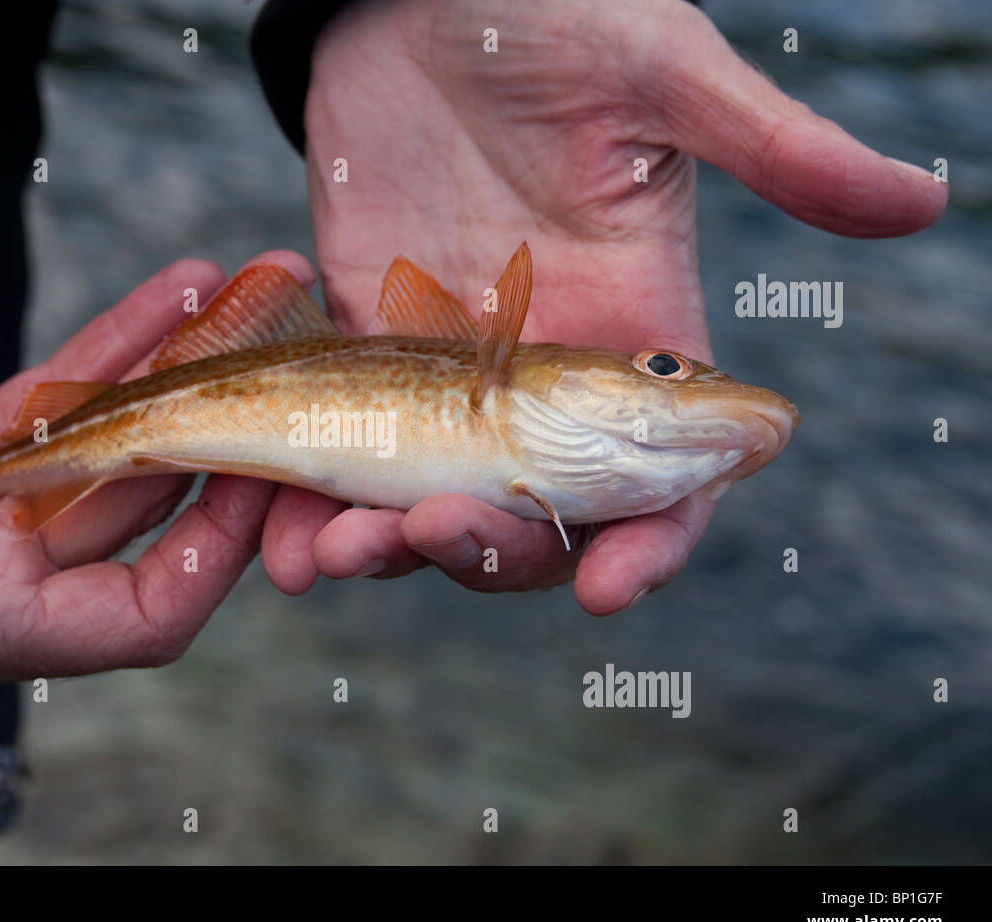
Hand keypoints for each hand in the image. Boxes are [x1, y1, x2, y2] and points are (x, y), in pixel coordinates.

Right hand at [0, 253, 311, 810]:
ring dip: (179, 375)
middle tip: (291, 367)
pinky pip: (58, 396)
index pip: (138, 614)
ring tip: (248, 299)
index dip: (212, 559)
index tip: (269, 481)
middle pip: (143, 518)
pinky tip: (174, 292)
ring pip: (111, 445)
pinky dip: (112, 346)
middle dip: (220, 441)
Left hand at [262, 0, 945, 611]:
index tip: (605, 590)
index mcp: (633, 334)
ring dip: (384, 546)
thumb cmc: (552, 15)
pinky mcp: (367, 346)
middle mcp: (544, 375)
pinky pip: (342, 447)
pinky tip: (276, 527)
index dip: (648, 545)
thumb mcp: (664, 76)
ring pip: (429, 496)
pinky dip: (312, 498)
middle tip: (426, 532)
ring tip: (324, 556)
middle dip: (488, 547)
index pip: (663, 477)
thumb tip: (920, 202)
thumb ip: (774, 149)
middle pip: (534, 513)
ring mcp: (452, 370)